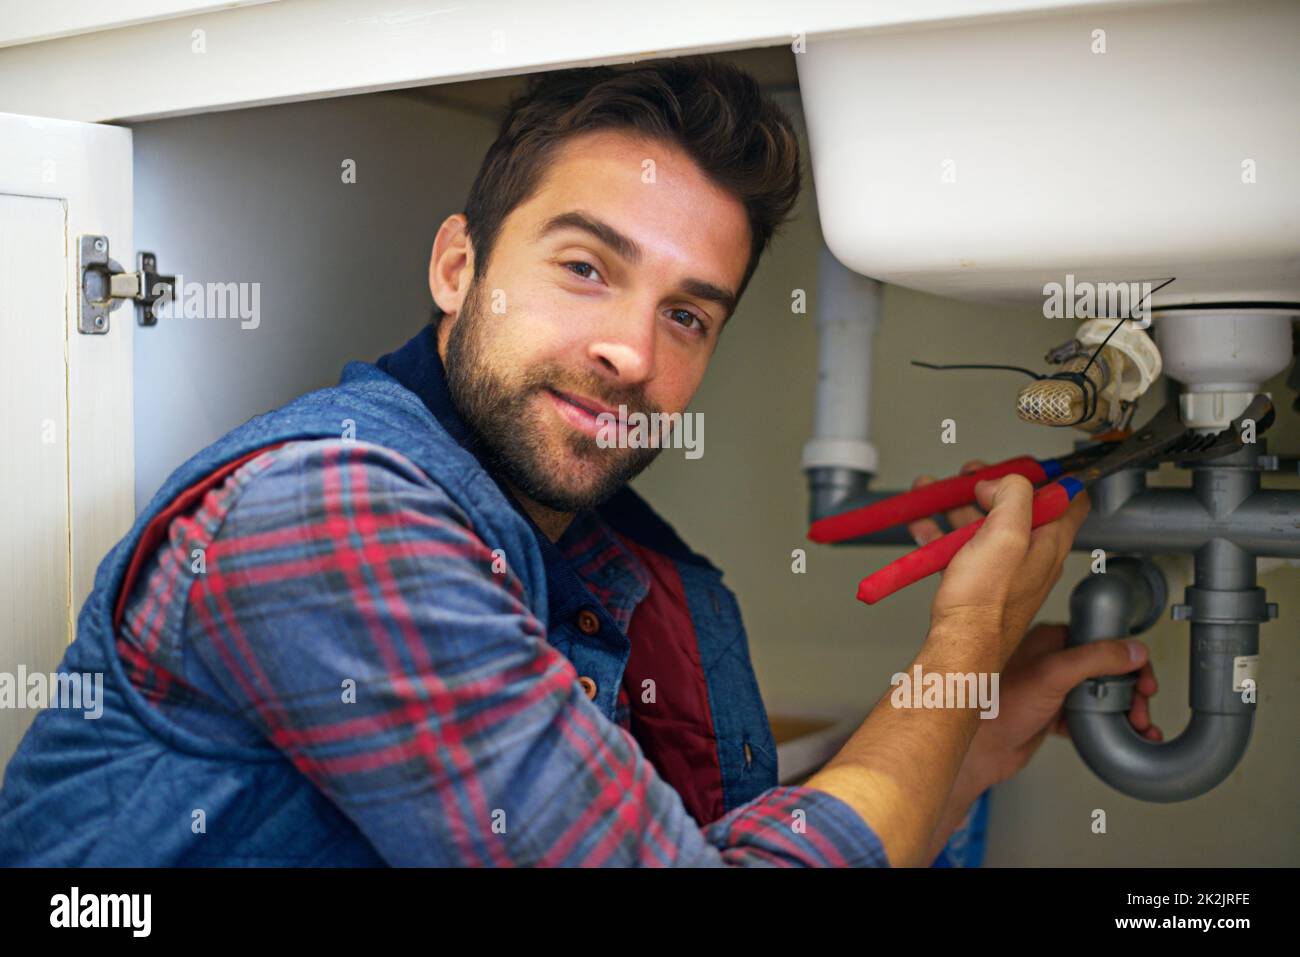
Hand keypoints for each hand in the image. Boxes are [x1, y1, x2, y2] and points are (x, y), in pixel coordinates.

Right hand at [914, 461, 1090, 668]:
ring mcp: (1004, 571)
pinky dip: (942, 532)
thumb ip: (1013, 496)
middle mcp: (1032, 557)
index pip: (1069, 498)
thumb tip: (1001, 483)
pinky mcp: (979, 584)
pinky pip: (961, 549)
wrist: (959, 647)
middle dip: (990, 486)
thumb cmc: (984, 605)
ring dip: (959, 506)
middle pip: (1018, 507)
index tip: (1022, 466)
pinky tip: (923, 526)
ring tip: (934, 494)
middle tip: (970, 477)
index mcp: (1049, 543)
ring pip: (985, 526)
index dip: (1047, 475)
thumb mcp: (1005, 535)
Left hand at [959, 622, 1161, 788]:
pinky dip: (1111, 726)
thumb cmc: (997, 707)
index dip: (1128, 659)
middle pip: (1107, 669)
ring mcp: (1053, 689)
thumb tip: (1133, 650)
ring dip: (1125, 709)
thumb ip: (1094, 658)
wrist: (978, 750)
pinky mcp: (1053, 714)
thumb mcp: (1051, 674)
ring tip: (1140, 726)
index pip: (1102, 639)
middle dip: (1132, 690)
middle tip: (1141, 709)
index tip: (1145, 679)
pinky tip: (1126, 735)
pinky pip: (1091, 717)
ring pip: (1101, 694)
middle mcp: (1052, 661)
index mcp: (1049, 640)